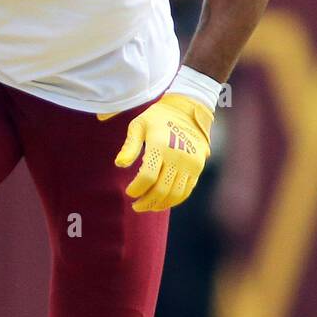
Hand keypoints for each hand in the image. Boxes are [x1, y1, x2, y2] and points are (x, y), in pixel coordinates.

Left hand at [98, 92, 212, 211]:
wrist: (187, 110)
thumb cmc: (156, 118)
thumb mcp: (138, 126)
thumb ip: (129, 146)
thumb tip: (119, 164)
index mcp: (161, 145)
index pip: (147, 177)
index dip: (136, 189)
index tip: (129, 192)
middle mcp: (178, 156)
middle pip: (161, 189)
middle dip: (146, 202)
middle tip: (136, 206)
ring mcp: (190, 163)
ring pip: (175, 194)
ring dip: (159, 204)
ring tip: (147, 206)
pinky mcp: (197, 167)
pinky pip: (186, 191)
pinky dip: (174, 201)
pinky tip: (162, 202)